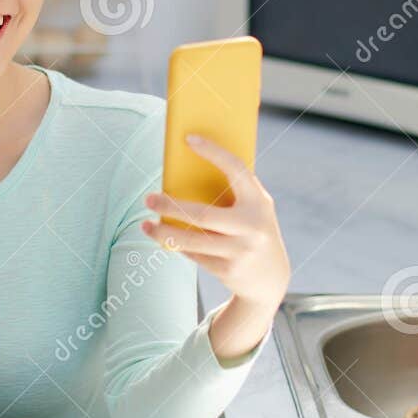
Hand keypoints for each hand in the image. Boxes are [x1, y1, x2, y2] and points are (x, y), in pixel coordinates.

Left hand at [141, 133, 289, 360]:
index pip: (236, 170)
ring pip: (192, 240)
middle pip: (202, 215)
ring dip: (163, 232)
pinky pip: (194, 255)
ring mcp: (241, 251)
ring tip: (146, 224)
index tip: (188, 139)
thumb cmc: (254, 230)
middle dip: (171, 206)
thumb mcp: (253, 208)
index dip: (213, 152)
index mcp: (260, 202)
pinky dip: (178, 245)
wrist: (271, 278)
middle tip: (149, 198)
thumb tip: (188, 169)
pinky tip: (166, 238)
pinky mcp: (228, 271)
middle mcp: (252, 226)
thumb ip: (232, 191)